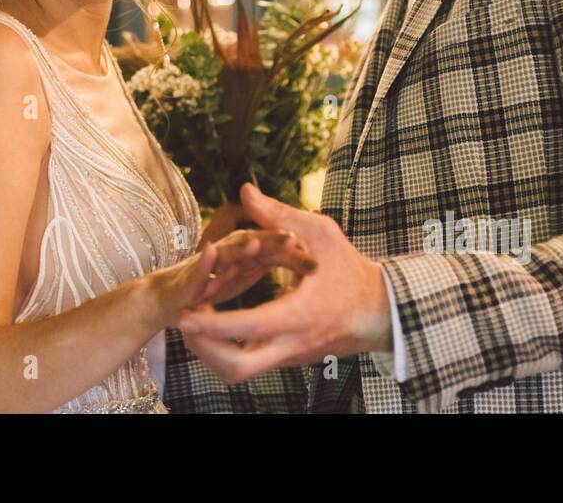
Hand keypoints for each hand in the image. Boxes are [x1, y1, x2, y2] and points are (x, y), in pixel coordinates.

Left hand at [176, 183, 392, 384]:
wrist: (379, 311)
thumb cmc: (350, 269)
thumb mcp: (319, 233)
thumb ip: (279, 215)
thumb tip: (244, 191)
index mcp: (299, 314)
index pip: (248, 326)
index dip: (212, 324)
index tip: (183, 314)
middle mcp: (291, 344)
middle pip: (236, 368)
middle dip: (202, 350)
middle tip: (183, 322)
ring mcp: (288, 357)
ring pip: (238, 371)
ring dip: (210, 351)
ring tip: (193, 320)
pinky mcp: (285, 359)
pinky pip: (248, 363)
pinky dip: (224, 348)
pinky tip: (212, 323)